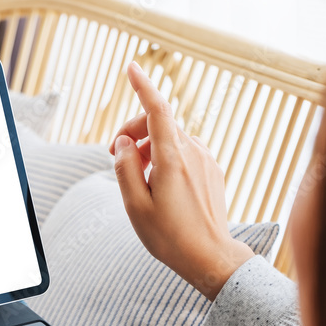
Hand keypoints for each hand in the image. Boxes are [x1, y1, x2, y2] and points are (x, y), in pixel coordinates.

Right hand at [109, 62, 254, 299]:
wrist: (210, 257)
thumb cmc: (169, 236)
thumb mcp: (134, 205)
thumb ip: (125, 167)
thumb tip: (124, 142)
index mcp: (172, 158)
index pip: (157, 110)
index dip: (143, 87)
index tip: (131, 67)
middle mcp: (193, 152)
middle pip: (160, 123)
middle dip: (133, 130)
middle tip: (113, 154)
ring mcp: (206, 160)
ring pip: (171, 138)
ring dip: (149, 147)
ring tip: (137, 178)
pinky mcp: (213, 170)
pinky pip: (184, 152)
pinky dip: (166, 157)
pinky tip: (159, 184)